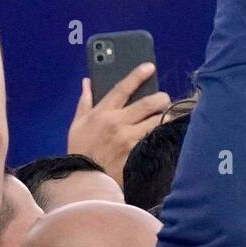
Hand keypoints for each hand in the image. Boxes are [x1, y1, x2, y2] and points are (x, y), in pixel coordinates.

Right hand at [67, 64, 169, 183]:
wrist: (84, 179)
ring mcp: (129, 138)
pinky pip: (154, 140)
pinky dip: (162, 135)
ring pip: (155, 121)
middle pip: (148, 104)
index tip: (150, 67)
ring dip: (165, 117)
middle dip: (161, 98)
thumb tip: (87, 82)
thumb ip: (84, 102)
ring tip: (168, 116)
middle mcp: (118, 122)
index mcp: (102, 112)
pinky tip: (167, 134)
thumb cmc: (80, 150)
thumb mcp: (77, 124)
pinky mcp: (137, 153)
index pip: (123, 88)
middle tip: (164, 99)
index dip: (138, 75)